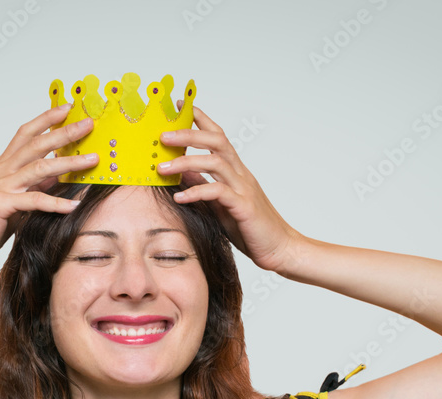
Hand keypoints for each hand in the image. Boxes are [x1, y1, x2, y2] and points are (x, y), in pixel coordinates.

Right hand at [0, 105, 96, 272]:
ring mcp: (0, 186)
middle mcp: (1, 171)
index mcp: (3, 166)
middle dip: (64, 132)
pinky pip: (34, 200)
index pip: (25, 134)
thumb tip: (58, 176)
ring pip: (39, 168)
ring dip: (69, 162)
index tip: (67, 108)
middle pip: (36, 144)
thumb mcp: (16, 200)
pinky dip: (56, 203)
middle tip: (88, 124)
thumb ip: (34, 185)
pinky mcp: (1, 205)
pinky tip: (74, 205)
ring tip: (92, 160)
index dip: (46, 118)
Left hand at [157, 103, 300, 273]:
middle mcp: (241, 174)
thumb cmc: (250, 227)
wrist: (280, 248)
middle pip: (216, 141)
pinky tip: (179, 197)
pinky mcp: (244, 207)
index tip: (179, 107)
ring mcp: (244, 189)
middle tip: (162, 135)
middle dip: (188, 134)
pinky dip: (196, 192)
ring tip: (161, 168)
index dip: (200, 119)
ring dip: (185, 162)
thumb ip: (203, 186)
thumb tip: (182, 172)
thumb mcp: (220, 204)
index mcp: (235, 171)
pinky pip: (218, 192)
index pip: (218, 136)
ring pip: (215, 162)